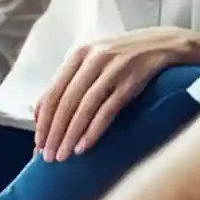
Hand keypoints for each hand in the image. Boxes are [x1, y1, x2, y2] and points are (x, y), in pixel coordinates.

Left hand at [35, 27, 199, 161]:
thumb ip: (69, 82)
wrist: (162, 43)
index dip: (43, 120)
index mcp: (78, 54)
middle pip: (66, 101)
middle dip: (54, 132)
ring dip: (71, 134)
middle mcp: (93, 58)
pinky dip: (94, 130)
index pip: (53, 92)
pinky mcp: (131, 80)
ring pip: (84, 107)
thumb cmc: (122, 57)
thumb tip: (39, 112)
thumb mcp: (93, 61)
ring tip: (63, 156)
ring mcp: (112, 69)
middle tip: (47, 156)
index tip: (37, 144)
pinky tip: (84, 146)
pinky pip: (107, 109)